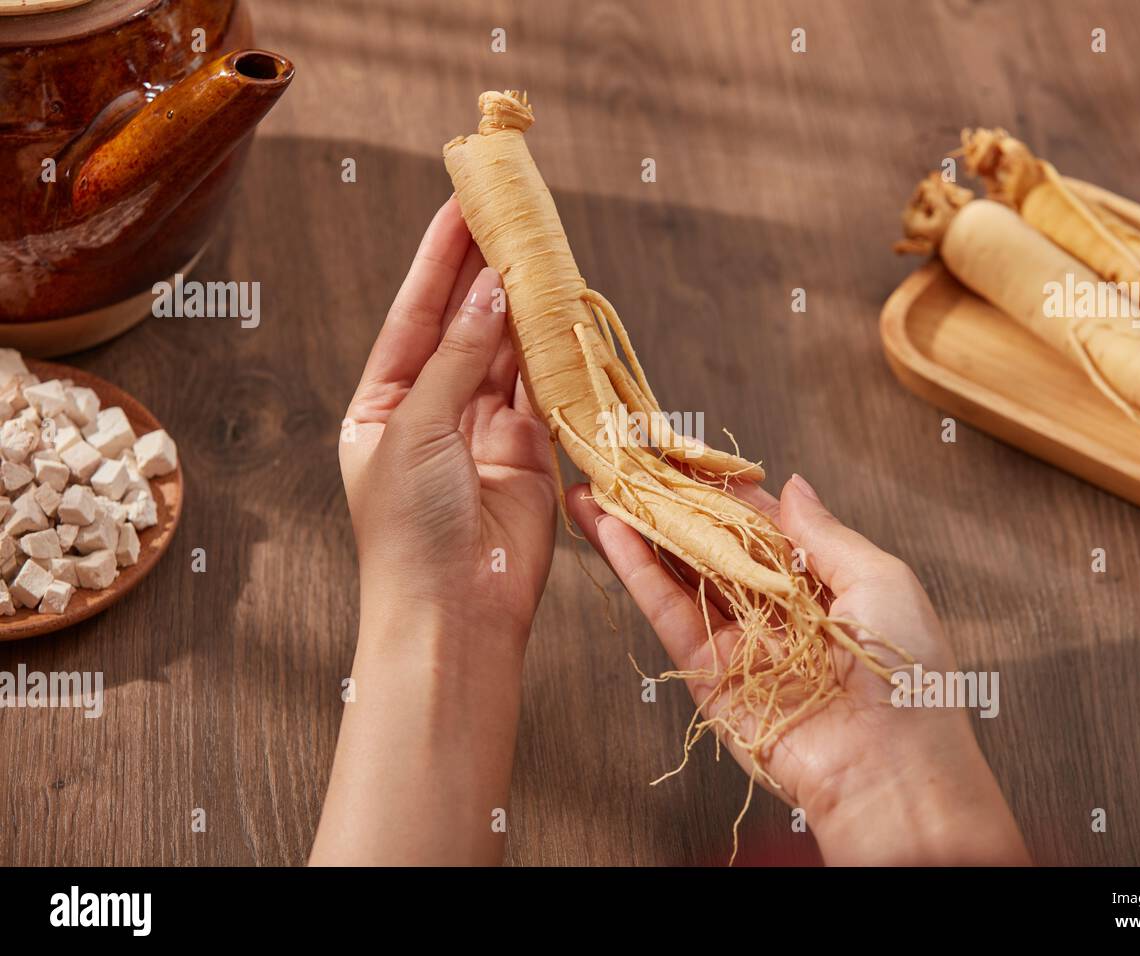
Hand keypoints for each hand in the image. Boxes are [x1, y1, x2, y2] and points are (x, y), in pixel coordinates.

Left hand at [313, 198, 554, 865]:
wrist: (455, 613)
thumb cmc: (410, 528)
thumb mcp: (417, 428)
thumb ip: (457, 357)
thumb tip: (492, 290)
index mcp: (385, 404)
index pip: (414, 314)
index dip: (438, 258)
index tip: (460, 201)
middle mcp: (435, 410)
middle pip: (463, 325)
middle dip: (484, 270)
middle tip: (509, 209)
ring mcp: (485, 430)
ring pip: (507, 351)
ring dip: (523, 303)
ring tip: (542, 245)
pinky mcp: (532, 451)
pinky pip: (543, 388)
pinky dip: (552, 349)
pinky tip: (559, 306)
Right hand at [566, 473, 1028, 864]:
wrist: (890, 771)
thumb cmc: (907, 676)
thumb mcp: (881, 581)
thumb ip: (824, 533)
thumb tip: (791, 485)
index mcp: (822, 583)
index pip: (758, 523)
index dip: (719, 487)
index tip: (680, 451)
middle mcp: (774, 608)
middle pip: (709, 544)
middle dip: (667, 503)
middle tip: (622, 461)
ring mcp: (737, 641)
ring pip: (678, 571)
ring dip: (636, 528)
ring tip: (596, 486)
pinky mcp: (707, 673)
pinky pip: (668, 611)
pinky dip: (635, 569)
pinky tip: (609, 529)